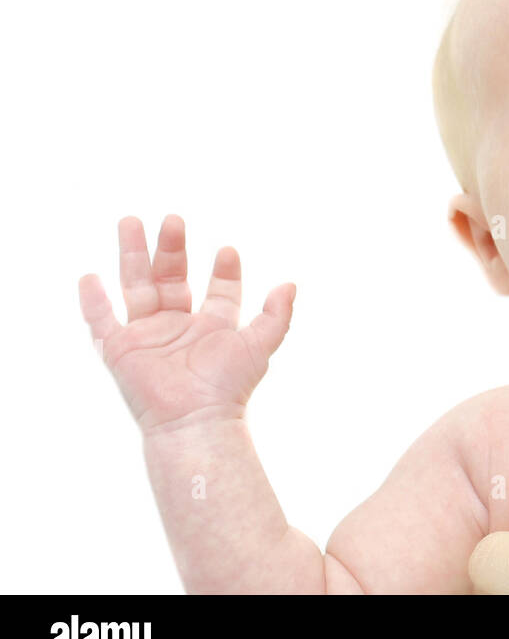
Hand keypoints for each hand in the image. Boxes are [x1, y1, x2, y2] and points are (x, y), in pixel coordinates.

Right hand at [78, 214, 295, 433]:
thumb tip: (290, 284)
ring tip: (129, 221)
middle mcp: (179, 326)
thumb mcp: (261, 345)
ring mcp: (148, 336)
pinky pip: (101, 321)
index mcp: (213, 326)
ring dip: (133, 255)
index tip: (228, 251)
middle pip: (171, 278)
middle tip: (173, 219)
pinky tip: (89, 277)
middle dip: (172, 248)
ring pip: (136, 286)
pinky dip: (93, 301)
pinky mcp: (120, 350)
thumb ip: (277, 315)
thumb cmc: (230, 387)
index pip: (219, 290)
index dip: (225, 271)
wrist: (197, 419)